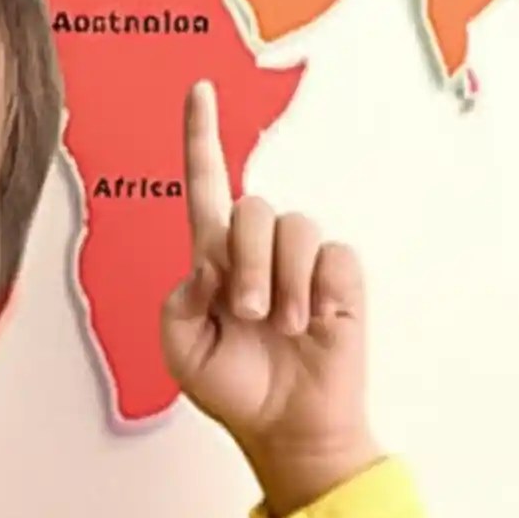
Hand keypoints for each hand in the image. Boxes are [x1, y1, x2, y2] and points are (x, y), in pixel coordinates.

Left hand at [161, 80, 379, 516]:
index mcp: (214, 258)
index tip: (198, 90)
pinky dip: (318, 293)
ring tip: (284, 327)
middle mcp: (258, 248)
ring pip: (293, 226)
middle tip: (247, 314)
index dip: (200, 137)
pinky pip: (332, 255)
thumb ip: (178, 300)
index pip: (206, 185)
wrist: (286, 428)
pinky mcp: (340, 277)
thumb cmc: (232, 388)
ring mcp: (302, 260)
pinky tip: (316, 323)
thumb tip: (208, 259)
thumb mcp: (181, 350)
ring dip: (282, 284)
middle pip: (250, 207)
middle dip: (247, 261)